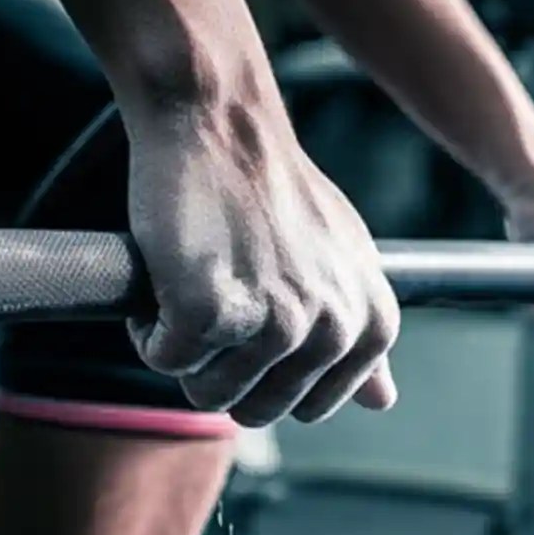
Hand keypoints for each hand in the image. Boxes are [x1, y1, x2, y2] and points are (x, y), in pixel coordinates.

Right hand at [124, 112, 400, 427]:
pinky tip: (167, 276)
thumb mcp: (345, 262)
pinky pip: (165, 359)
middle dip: (220, 367)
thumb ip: (361, 335)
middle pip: (255, 410)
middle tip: (214, 301)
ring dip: (183, 347)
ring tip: (191, 284)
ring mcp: (275, 322)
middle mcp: (332, 329)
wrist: (223, 125)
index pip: (310, 406)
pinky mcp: (212, 311)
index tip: (254, 317)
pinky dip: (150, 328)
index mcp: (371, 325)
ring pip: (206, 392)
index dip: (267, 372)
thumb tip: (383, 402)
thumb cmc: (277, 193)